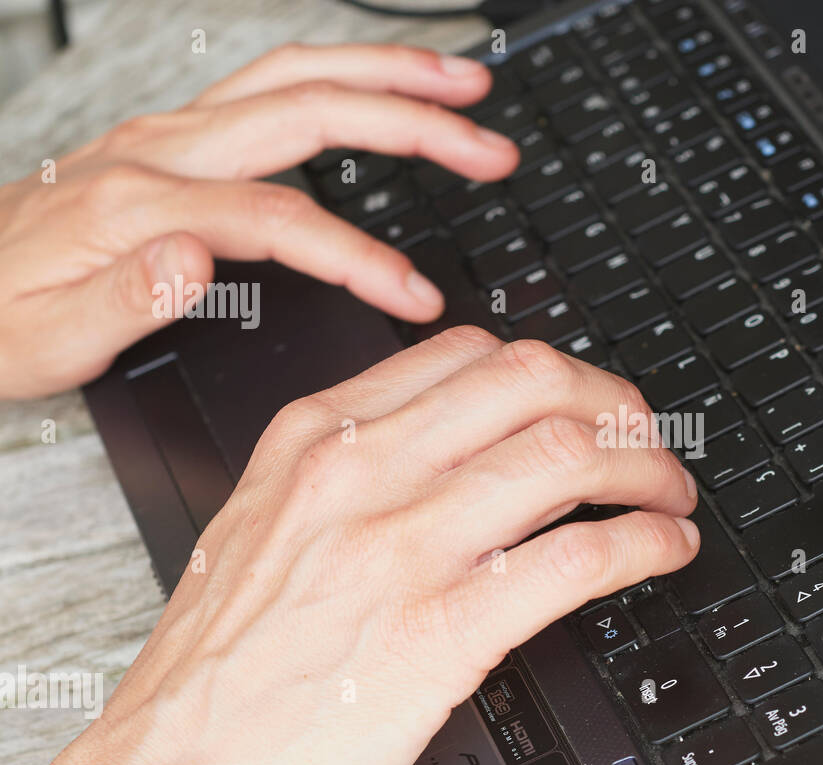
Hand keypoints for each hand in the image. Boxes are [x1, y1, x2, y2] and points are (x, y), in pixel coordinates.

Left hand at [0, 43, 519, 398]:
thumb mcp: (43, 342)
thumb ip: (125, 301)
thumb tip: (200, 260)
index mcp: (140, 205)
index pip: (279, 218)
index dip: (360, 254)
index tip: (416, 296)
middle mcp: (162, 151)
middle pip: (308, 110)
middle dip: (411, 122)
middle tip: (489, 145)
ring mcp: (172, 133)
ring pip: (297, 77)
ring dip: (387, 74)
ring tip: (463, 88)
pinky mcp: (178, 136)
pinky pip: (273, 86)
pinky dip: (343, 77)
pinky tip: (380, 89)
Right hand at [0, 328, 700, 764]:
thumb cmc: (215, 676)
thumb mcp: (266, 533)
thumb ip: (353, 477)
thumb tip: (456, 454)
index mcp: (315, 441)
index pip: (467, 354)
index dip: (555, 372)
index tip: (586, 404)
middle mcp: (360, 475)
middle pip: (533, 383)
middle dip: (614, 405)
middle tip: (644, 442)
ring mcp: (401, 548)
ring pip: (567, 457)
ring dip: (648, 472)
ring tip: (670, 497)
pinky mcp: (439, 633)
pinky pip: (577, 557)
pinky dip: (644, 544)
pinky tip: (662, 551)